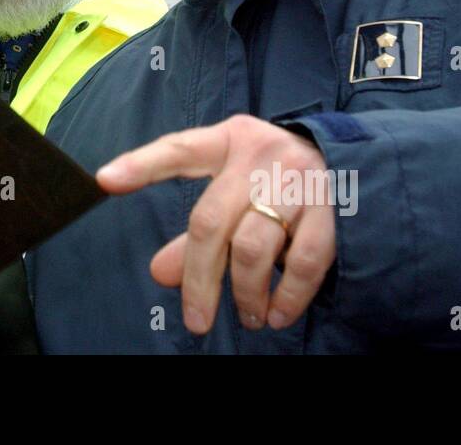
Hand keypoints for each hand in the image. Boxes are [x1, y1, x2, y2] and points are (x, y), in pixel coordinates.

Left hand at [96, 114, 334, 333]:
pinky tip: (278, 314)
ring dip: (245, 292)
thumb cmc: (279, 178)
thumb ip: (199, 230)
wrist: (355, 163)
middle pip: (210, 220)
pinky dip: (287, 295)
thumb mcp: (238, 186)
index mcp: (229, 141)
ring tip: (248, 316)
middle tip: (196, 319)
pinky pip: (302, 261)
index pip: (179, 150)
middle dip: (199, 278)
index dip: (140, 164)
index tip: (104, 179)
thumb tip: (160, 273)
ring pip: (252, 246)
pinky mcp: (332, 208)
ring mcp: (297, 180)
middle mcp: (260, 156)